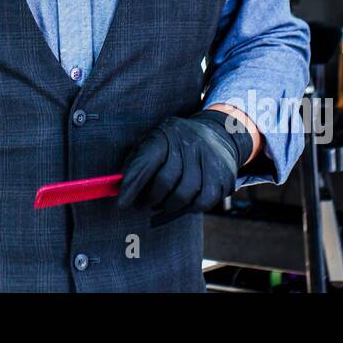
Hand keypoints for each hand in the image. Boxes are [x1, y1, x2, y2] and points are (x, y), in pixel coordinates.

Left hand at [116, 109, 254, 215]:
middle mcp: (189, 143)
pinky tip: (183, 203)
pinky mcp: (223, 175)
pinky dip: (189, 208)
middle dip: (150, 198)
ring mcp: (209, 158)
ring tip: (162, 204)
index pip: (146, 161)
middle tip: (143, 205)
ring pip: (184, 194)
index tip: (122, 203)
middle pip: (165, 181)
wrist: (219, 133)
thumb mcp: (155, 142)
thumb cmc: (176, 144)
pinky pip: (203, 202)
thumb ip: (137, 163)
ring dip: (169, 206)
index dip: (133, 184)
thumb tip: (119, 189)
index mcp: (167, 134)